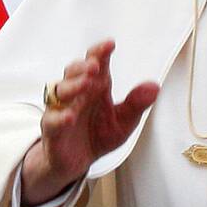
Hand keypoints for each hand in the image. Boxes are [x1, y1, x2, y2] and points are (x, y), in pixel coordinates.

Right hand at [21, 39, 158, 205]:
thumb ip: (137, 104)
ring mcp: (61, 109)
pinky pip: (52, 120)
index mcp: (96, 86)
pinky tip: (70, 116)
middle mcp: (77, 93)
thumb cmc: (99, 135)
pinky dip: (60, 117)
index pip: (96, 62)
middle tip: (95, 66)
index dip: (100, 52)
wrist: (78, 161)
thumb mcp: (124, 121)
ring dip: (73, 85)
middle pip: (73, 71)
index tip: (110, 44)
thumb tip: (154, 87)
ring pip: (60, 90)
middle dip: (83, 66)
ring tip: (86, 83)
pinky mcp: (52, 129)